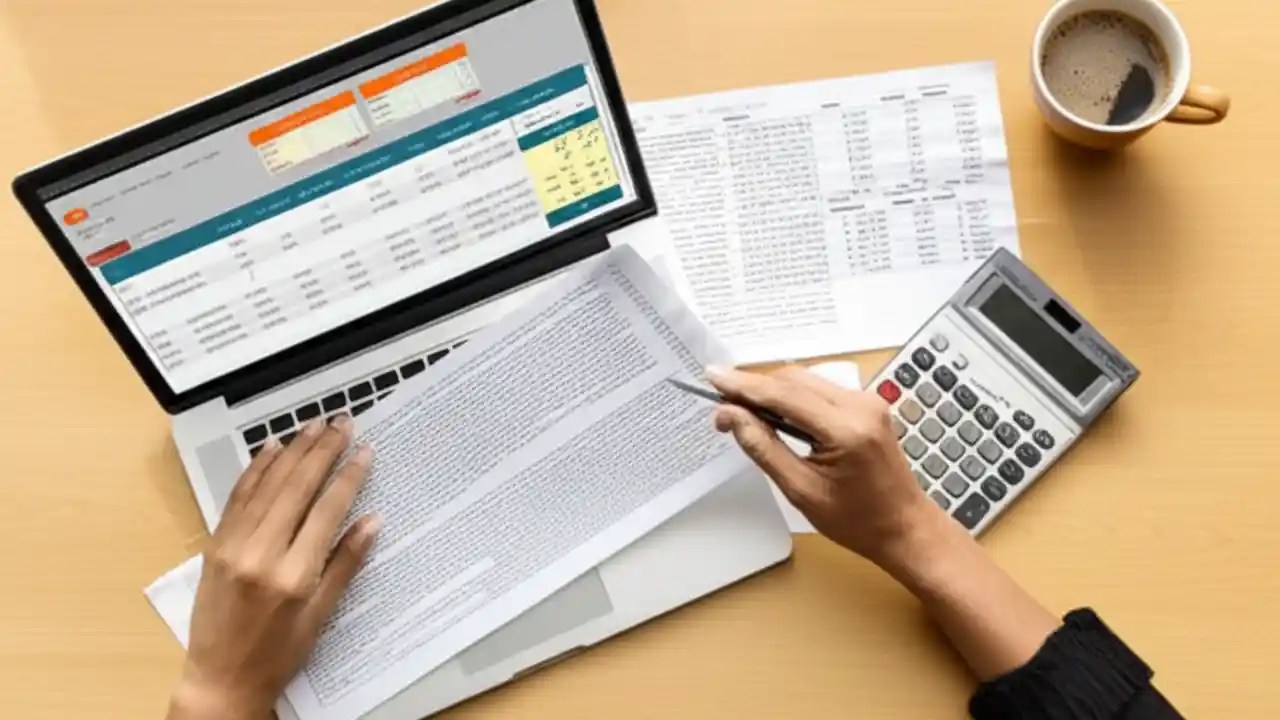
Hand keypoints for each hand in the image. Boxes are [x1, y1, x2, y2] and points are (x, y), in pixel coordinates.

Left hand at [166, 416, 380, 719]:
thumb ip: (345, 564)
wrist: (220, 679)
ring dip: (292, 451)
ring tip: (313, 426)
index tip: (364, 450)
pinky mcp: (215, 546)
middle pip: (297, 488)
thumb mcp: (321, 616)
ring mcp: (233, 547)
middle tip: (342, 423)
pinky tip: (271, 449)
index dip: (348, 476)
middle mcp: (261, 554)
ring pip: (267, 486)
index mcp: (294, 575)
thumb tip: (371, 520)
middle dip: (322, 451)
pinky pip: (237, 498)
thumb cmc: (277, 655)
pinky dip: (255, 470)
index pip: (327, 510)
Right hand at [706, 365, 946, 571]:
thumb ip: (764, 448)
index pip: (784, 394)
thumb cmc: (857, 521)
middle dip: (754, 386)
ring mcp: (867, 401)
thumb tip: (729, 415)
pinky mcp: (867, 405)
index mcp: (847, 428)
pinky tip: (772, 412)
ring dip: (772, 390)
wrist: (906, 528)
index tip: (711, 377)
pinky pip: (820, 389)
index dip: (744, 385)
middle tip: (720, 403)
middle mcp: (860, 405)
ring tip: (740, 408)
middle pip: (794, 379)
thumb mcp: (802, 490)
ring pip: (806, 380)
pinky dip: (792, 396)